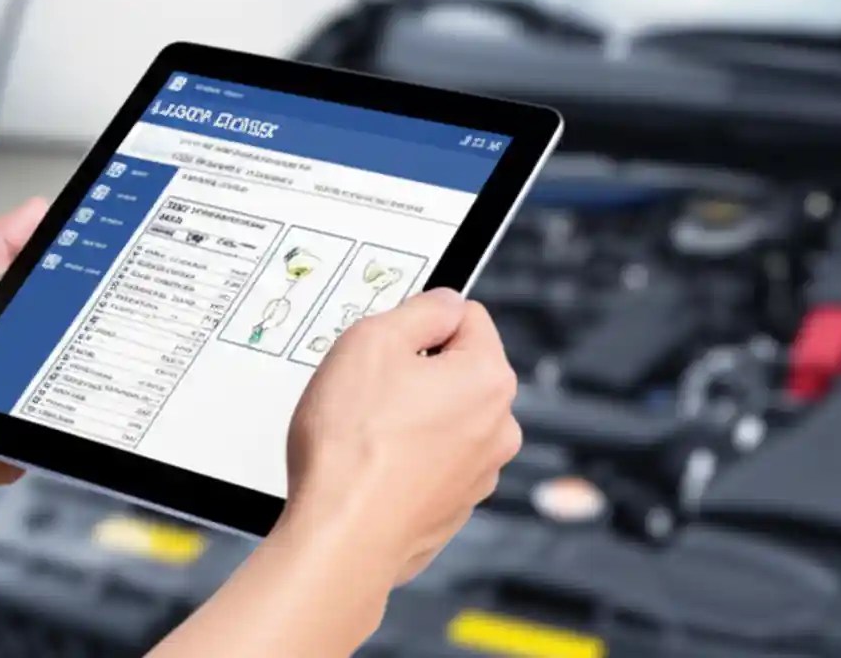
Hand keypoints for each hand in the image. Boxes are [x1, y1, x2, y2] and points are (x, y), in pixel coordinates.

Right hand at [282, 289, 521, 585]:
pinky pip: (432, 460)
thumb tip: (445, 302)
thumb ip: (420, 310)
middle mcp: (499, 426)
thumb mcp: (372, 341)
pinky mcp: (456, 505)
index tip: (389, 344)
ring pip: (444, 417)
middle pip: (457, 369)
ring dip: (411, 416)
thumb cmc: (353, 447)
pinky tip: (373, 467)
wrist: (341, 538)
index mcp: (489, 378)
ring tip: (366, 433)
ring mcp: (480, 471)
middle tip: (369, 390)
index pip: (466, 316)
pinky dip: (407, 458)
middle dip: (416, 371)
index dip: (420, 322)